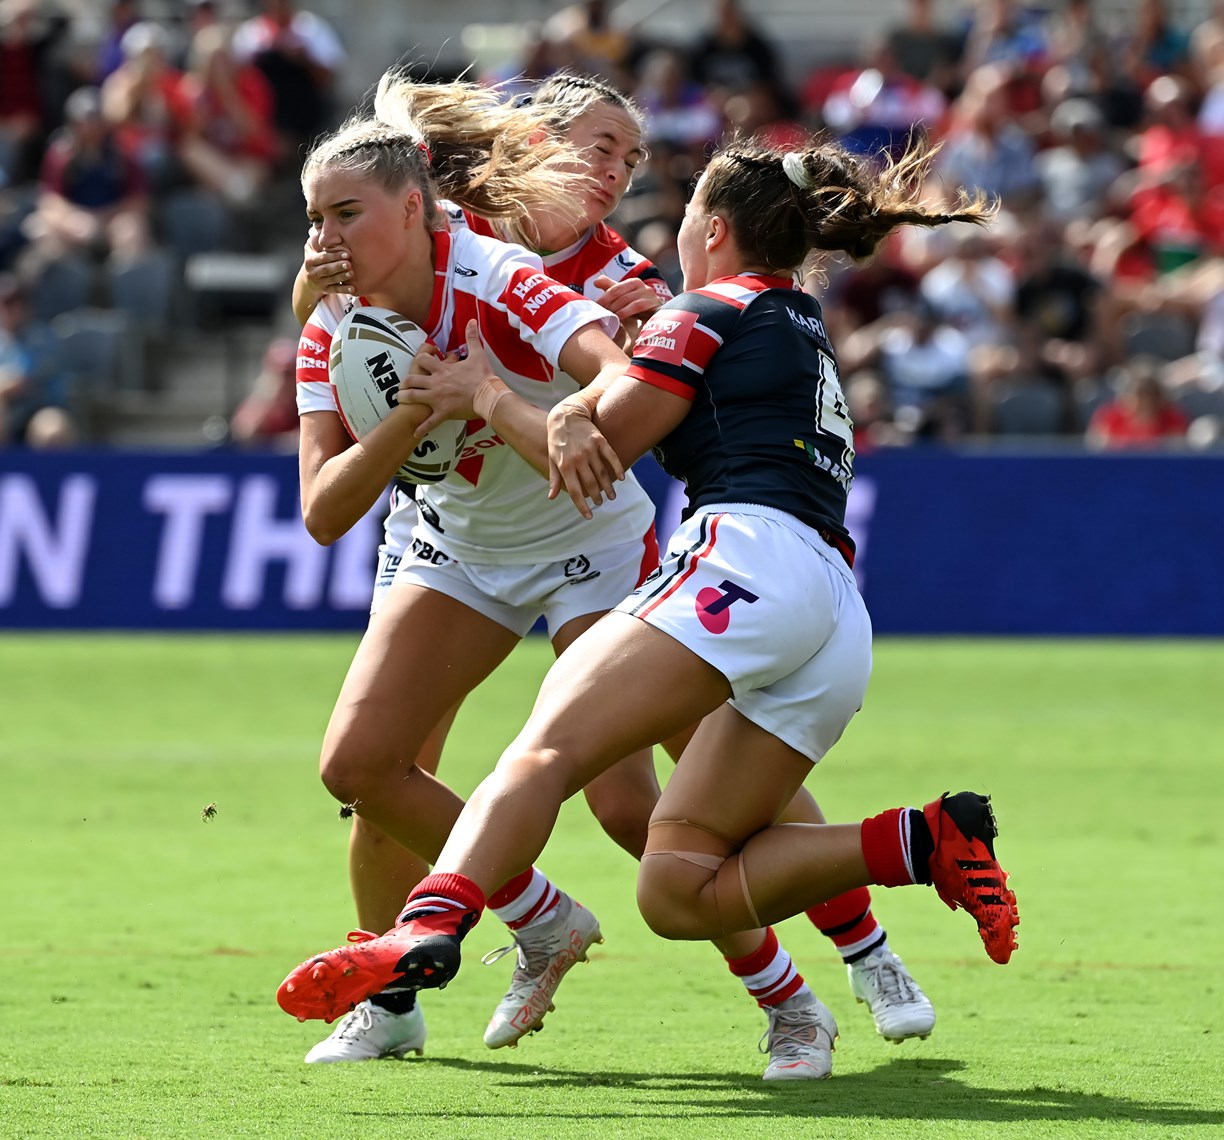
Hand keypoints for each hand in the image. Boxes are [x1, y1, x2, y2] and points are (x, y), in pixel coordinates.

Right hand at [303, 235, 353, 297]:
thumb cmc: (316, 260)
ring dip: (341, 277)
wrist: (309, 280)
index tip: (346, 253)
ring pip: (331, 280)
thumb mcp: (312, 249)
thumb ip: (318, 240)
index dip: (334, 255)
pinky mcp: (326, 290)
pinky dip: (344, 290)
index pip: (323, 257)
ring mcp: (319, 283)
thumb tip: (321, 224)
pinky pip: (335, 290)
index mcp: (310, 261)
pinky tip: (352, 288)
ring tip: (351, 273)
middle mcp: (313, 273)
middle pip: (326, 269)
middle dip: (338, 266)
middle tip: (349, 263)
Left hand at [396, 319, 487, 436]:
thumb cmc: (483, 376)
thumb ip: (472, 337)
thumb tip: (471, 320)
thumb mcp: (478, 354)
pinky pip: (429, 422)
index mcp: (443, 369)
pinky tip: (415, 432)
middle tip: (403, 384)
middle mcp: (436, 383)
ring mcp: (437, 398)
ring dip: (405, 399)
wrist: (489, 396)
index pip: (422, 360)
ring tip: (400, 400)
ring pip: (413, 398)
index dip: (418, 360)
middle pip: (411, 379)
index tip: (419, 362)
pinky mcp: (443, 412)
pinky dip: (421, 428)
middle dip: (405, 382)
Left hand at [546, 397, 623, 519]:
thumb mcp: (552, 459)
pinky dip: (617, 468)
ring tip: (612, 496)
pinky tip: (621, 478)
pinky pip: (611, 457)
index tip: (589, 516)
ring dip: (608, 487)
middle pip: (590, 484)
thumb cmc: (556, 440)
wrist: (565, 416)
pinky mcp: (600, 441)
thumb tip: (551, 497)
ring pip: (602, 473)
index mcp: (565, 466)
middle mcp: (578, 459)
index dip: (582, 506)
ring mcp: (590, 449)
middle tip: (601, 503)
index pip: (575, 491)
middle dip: (597, 497)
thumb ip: (554, 478)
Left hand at [593, 274, 662, 343]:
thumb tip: (596, 281)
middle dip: (610, 304)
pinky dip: (627, 311)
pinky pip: (638, 306)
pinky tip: (620, 318)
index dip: (604, 297)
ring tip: (610, 317)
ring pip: (629, 300)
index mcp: (634, 282)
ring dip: (617, 309)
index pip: (615, 288)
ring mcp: (650, 295)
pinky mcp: (655, 304)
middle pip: (621, 294)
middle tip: (602, 314)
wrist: (655, 318)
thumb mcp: (623, 297)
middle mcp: (643, 286)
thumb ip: (610, 288)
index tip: (596, 306)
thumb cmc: (637, 307)